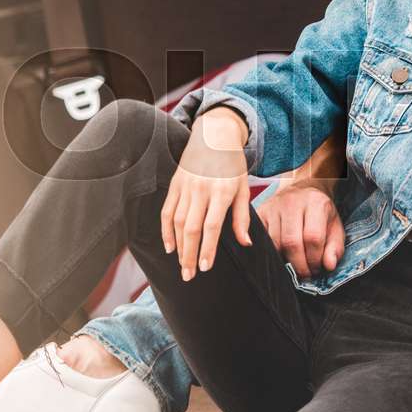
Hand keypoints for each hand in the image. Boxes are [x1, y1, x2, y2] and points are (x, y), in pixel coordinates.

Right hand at [162, 108, 251, 280]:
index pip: (212, 226)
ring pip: (177, 222)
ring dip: (178, 247)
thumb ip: (242, 218)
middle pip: (191, 228)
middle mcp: (202, 189)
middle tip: (189, 276)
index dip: (207, 248)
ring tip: (182, 266)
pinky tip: (169, 247)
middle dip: (189, 255)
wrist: (214, 136)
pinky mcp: (175, 185)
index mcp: (222, 191)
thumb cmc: (233, 165)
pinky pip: (167, 211)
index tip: (206, 267)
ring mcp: (186, 187)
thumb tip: (246, 244)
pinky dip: (165, 231)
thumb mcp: (243, 188)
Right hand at [257, 179, 344, 277]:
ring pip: (275, 244)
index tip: (316, 268)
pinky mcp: (259, 213)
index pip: (312, 238)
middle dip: (299, 265)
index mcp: (315, 203)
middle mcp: (292, 202)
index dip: (314, 259)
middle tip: (305, 273)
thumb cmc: (320, 213)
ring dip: (285, 260)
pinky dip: (271, 252)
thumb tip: (329, 265)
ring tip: (294, 264)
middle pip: (291, 242)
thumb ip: (335, 248)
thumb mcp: (335, 227)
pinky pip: (261, 240)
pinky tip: (281, 255)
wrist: (302, 190)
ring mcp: (273, 207)